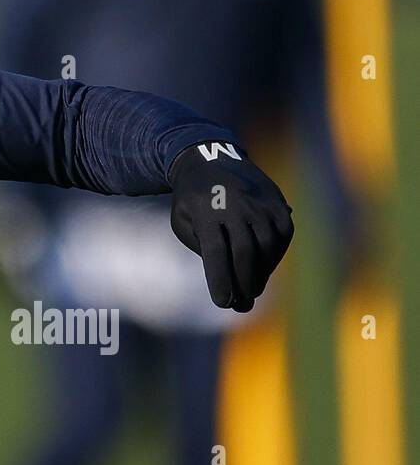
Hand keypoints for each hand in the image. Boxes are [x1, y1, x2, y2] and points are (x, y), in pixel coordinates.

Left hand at [168, 142, 294, 311]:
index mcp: (205, 210)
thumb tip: (230, 280)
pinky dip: (275, 256)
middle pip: (244, 252)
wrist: (209, 160)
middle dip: (243, 283)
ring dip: (261, 273)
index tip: (223, 303)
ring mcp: (258, 201)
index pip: (216, 252)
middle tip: (240, 304)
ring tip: (251, 290)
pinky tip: (264, 268)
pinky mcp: (276, 201)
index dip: (221, 280)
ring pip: (267, 245)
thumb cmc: (191, 201)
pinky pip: (281, 235)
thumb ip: (203, 250)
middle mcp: (234, 204)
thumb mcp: (183, 222)